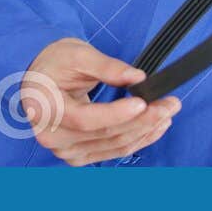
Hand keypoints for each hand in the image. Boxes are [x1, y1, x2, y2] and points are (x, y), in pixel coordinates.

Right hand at [21, 37, 180, 165]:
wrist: (41, 79)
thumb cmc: (54, 64)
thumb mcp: (76, 54)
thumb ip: (106, 66)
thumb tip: (137, 77)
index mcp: (45, 109)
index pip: (85, 119)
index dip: (117, 113)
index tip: (143, 102)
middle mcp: (52, 136)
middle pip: (105, 134)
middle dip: (143, 119)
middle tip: (170, 103)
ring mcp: (65, 150)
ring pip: (114, 146)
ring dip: (145, 131)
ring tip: (167, 113)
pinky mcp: (79, 156)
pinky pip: (113, 151)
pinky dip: (137, 140)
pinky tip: (154, 127)